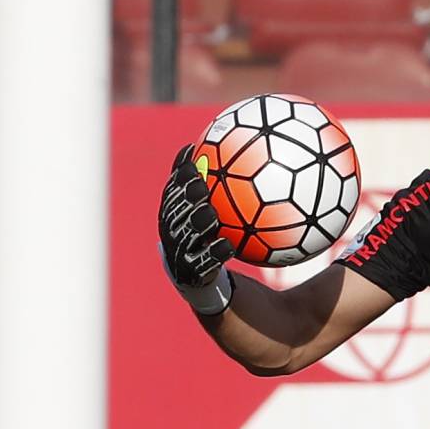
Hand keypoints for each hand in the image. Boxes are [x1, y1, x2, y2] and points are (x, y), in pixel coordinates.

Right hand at [158, 145, 232, 287]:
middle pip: (174, 211)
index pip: (173, 190)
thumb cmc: (216, 237)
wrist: (210, 280)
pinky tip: (229, 245)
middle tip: (200, 186)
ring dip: (197, 224)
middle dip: (184, 198)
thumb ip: (228, 186)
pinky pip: (203, 264)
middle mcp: (172, 232)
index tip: (193, 158)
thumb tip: (257, 148)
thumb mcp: (223, 213)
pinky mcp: (191, 275)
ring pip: (184, 237)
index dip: (179, 174)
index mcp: (176, 215)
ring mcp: (179, 254)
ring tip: (211, 214)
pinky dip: (215, 254)